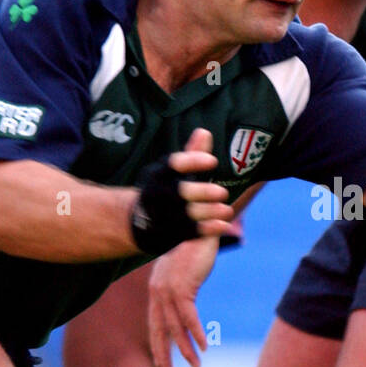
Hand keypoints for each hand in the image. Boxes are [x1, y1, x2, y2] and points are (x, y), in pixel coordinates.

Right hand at [130, 128, 233, 255]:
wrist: (138, 221)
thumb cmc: (163, 189)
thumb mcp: (171, 170)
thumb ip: (191, 154)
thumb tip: (205, 132)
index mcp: (158, 173)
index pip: (174, 164)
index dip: (193, 161)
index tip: (213, 161)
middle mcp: (156, 193)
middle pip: (180, 192)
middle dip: (203, 192)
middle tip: (223, 192)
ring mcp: (159, 215)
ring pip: (186, 214)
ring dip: (208, 212)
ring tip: (227, 210)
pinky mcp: (166, 234)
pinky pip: (188, 232)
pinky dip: (207, 229)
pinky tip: (223, 225)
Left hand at [148, 236, 220, 366]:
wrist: (196, 225)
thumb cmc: (192, 244)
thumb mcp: (184, 267)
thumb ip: (184, 282)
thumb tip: (190, 291)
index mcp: (156, 288)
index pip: (154, 321)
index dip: (157, 342)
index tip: (160, 360)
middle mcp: (158, 292)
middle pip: (159, 329)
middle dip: (164, 353)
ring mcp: (168, 291)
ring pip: (175, 328)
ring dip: (186, 349)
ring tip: (197, 365)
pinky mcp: (182, 288)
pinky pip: (188, 318)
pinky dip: (196, 333)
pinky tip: (203, 347)